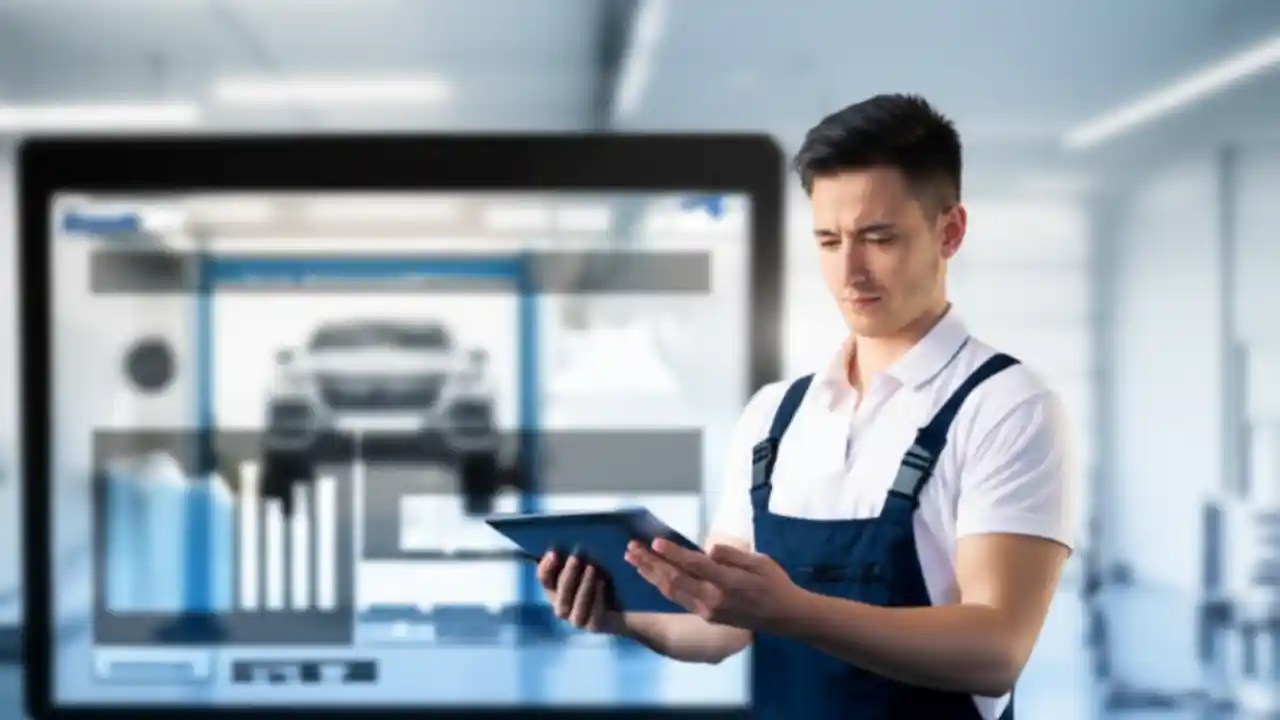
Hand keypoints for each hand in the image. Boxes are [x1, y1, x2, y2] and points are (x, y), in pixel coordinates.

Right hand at [536, 550, 625, 634]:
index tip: (554, 552)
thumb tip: (575, 538)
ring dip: (580, 586)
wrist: (633, 602)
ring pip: (571, 606)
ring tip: (592, 568)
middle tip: (576, 558)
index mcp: (557, 586)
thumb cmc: (610, 573)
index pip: (544, 578)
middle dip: (566, 575)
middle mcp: (562, 604)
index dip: (545, 566)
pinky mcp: (593, 626)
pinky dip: (595, 597)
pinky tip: (602, 582)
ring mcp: (576, 618)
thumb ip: (583, 552)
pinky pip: (590, 615)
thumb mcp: (597, 560)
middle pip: (556, 593)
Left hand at [625, 538, 803, 631]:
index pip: (696, 566)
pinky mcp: (706, 616)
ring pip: (672, 592)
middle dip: (650, 563)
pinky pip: (678, 599)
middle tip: (632, 547)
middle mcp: (713, 600)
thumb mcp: (760, 562)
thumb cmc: (775, 583)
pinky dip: (662, 585)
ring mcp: (707, 611)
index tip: (656, 542)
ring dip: (650, 574)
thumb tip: (708, 550)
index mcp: (729, 584)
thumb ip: (732, 556)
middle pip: (675, 580)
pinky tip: (652, 574)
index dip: (674, 554)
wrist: (785, 617)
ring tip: (633, 559)